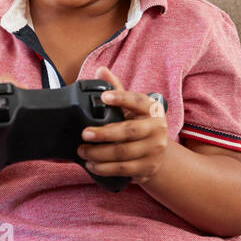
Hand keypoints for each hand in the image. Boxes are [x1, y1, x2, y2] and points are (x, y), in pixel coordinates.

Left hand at [76, 66, 168, 185]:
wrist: (158, 153)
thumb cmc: (139, 124)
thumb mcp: (132, 107)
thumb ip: (117, 90)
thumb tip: (101, 70)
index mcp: (152, 109)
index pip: (138, 101)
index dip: (121, 98)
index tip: (103, 97)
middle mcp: (157, 129)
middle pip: (129, 131)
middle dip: (104, 133)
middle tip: (84, 133)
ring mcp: (154, 150)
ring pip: (123, 153)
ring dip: (99, 153)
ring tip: (82, 150)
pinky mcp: (148, 168)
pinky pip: (123, 169)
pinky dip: (104, 168)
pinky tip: (91, 164)